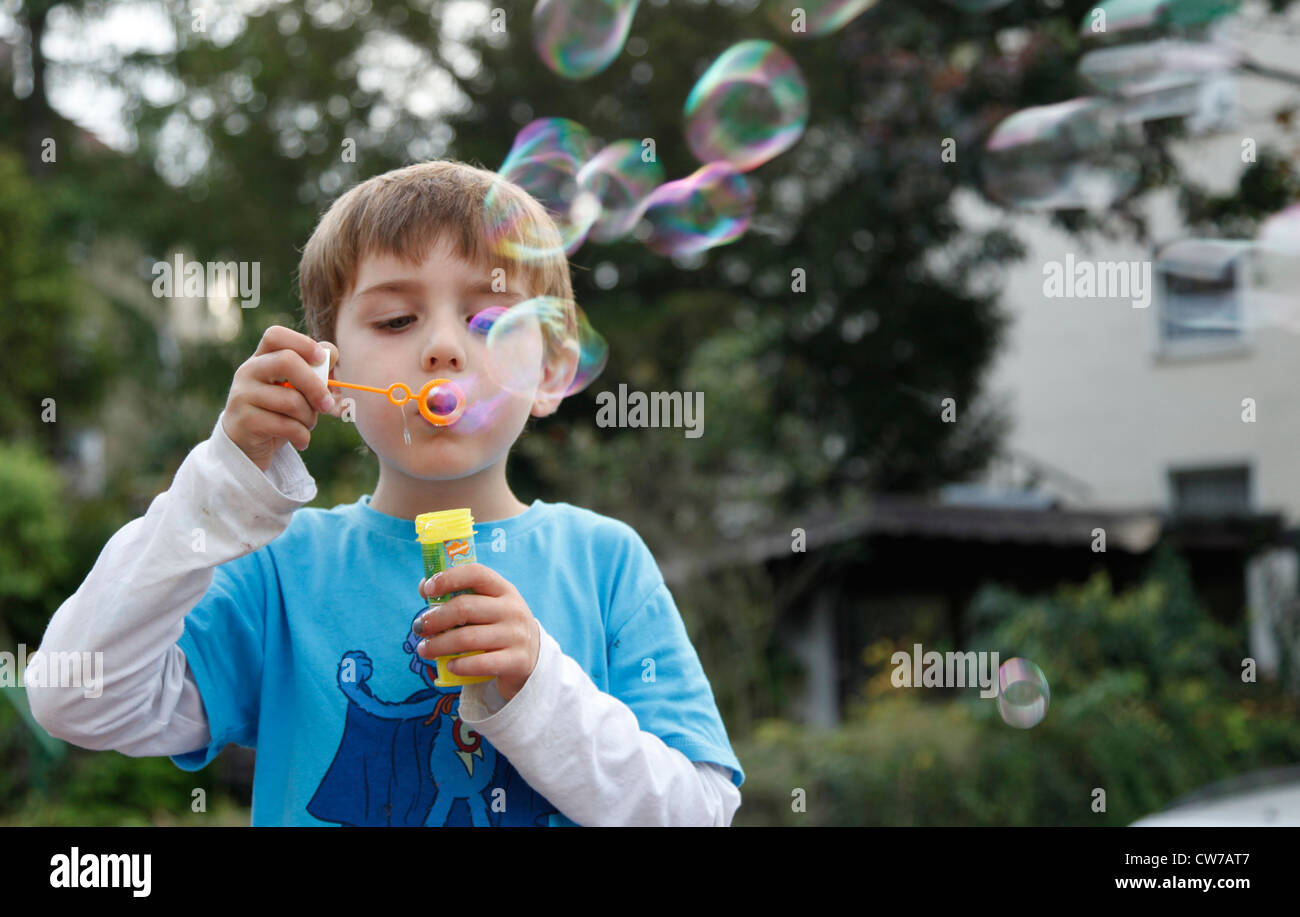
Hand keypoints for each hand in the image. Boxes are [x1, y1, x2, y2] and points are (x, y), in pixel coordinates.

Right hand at [221, 325, 338, 471]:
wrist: (247, 448)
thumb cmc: (278, 414)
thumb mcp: (297, 391)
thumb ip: (315, 370)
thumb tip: (331, 352)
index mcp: (261, 359)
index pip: (275, 335)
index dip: (302, 343)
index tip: (321, 359)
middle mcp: (247, 372)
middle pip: (287, 362)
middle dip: (315, 385)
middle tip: (326, 404)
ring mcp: (242, 396)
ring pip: (291, 400)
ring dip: (310, 418)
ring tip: (307, 425)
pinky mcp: (245, 422)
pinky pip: (286, 426)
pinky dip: (302, 436)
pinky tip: (301, 441)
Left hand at [412, 564, 540, 701]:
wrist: (531, 657)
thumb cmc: (498, 626)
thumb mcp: (488, 605)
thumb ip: (460, 595)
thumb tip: (424, 587)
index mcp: (504, 589)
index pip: (476, 574)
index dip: (449, 578)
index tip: (427, 589)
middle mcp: (512, 609)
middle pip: (465, 608)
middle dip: (435, 618)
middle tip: (419, 627)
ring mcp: (516, 636)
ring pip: (467, 638)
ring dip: (438, 645)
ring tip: (424, 649)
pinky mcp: (516, 661)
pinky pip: (481, 663)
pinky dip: (460, 665)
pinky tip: (449, 666)